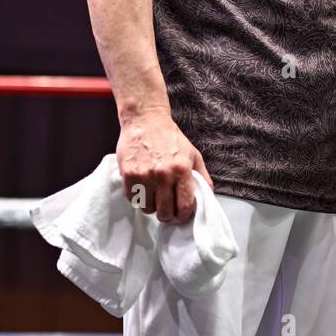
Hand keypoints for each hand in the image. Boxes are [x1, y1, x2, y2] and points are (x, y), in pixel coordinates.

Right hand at [116, 108, 205, 223]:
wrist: (146, 120)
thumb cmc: (171, 138)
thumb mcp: (193, 154)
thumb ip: (202, 177)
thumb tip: (207, 197)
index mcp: (182, 170)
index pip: (184, 206)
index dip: (183, 214)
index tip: (180, 213)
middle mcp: (163, 174)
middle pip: (165, 212)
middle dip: (167, 214)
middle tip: (167, 208)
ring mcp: (144, 175)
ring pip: (148, 208)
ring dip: (152, 206)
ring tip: (154, 195)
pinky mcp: (128, 174)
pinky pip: (133, 199)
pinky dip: (138, 198)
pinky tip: (143, 188)